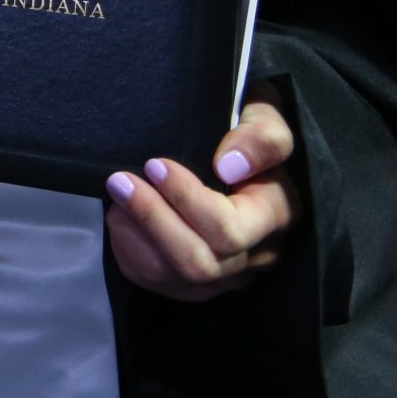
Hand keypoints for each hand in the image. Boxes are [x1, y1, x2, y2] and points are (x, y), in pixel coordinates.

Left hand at [105, 96, 297, 299]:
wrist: (226, 148)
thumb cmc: (244, 128)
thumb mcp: (263, 114)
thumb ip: (260, 136)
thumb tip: (229, 166)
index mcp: (277, 215)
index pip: (231, 230)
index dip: (187, 201)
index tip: (155, 165)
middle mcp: (256, 254)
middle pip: (200, 262)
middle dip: (151, 219)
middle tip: (120, 180)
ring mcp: (226, 274)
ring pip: (173, 276)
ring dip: (134, 233)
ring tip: (118, 192)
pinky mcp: (195, 283)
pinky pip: (154, 279)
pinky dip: (128, 248)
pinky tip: (122, 216)